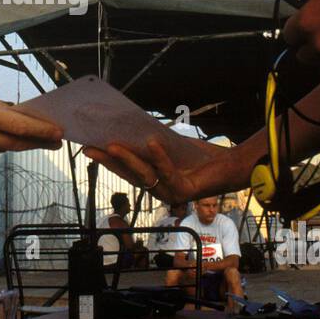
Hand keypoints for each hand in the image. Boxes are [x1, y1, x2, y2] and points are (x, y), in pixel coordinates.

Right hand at [84, 135, 237, 205]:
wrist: (230, 165)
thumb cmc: (200, 156)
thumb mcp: (171, 145)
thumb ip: (151, 142)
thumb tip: (128, 124)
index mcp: (154, 181)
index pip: (126, 171)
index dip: (107, 160)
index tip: (88, 147)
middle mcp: (159, 191)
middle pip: (129, 175)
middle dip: (108, 161)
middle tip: (89, 148)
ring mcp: (170, 194)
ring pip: (144, 176)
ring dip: (128, 159)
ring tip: (112, 144)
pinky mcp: (184, 192)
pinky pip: (168, 173)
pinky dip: (159, 157)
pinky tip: (152, 142)